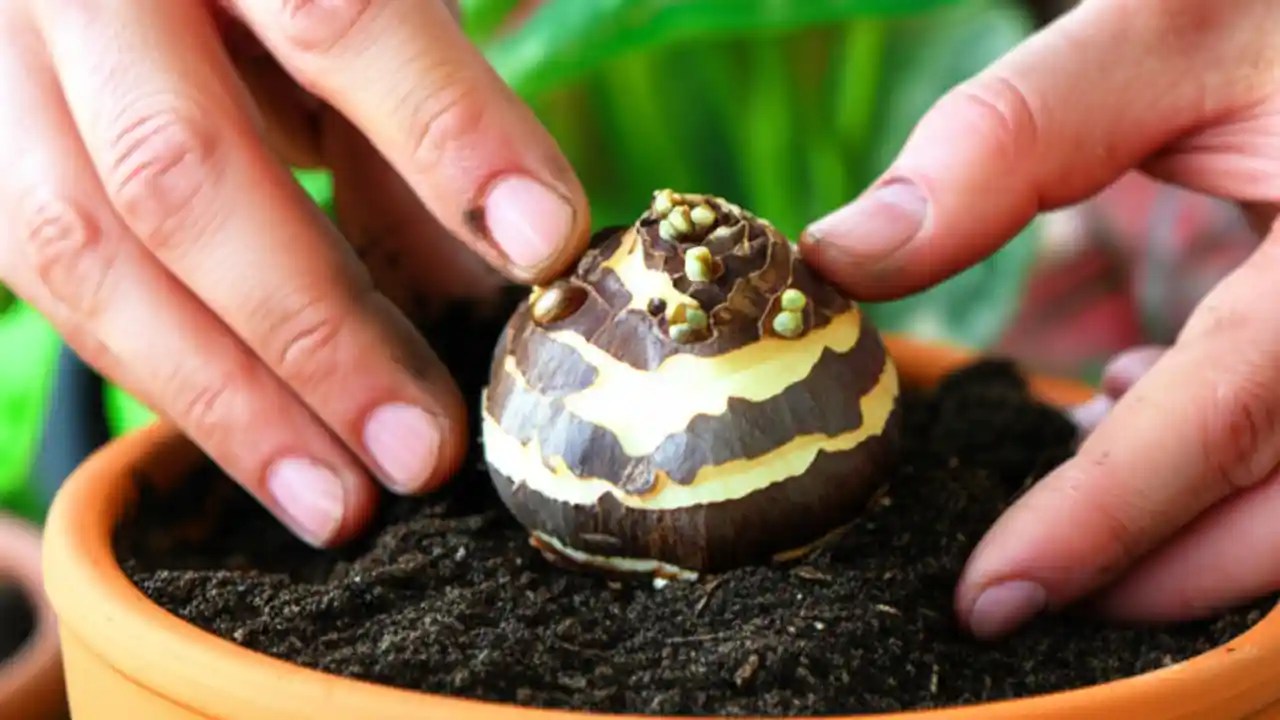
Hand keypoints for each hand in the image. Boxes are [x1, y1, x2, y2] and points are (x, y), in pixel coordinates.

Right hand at [0, 0, 589, 546]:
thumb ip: (428, 114)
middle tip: (420, 450)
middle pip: (179, 170)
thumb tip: (509, 268)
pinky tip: (259, 445)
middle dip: (315, 331)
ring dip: (223, 401)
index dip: (443, 133)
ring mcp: (9, 63)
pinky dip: (163, 377)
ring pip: (81, 250)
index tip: (541, 242)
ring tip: (338, 501)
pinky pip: (49, 281)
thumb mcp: (373, 2)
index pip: (334, 14)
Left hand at [799, 0, 1278, 638]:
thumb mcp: (1154, 34)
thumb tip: (844, 256)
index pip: (1226, 409)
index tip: (989, 598)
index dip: (1103, 521)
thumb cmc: (1268, 10)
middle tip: (1013, 592)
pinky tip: (1127, 412)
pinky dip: (1225, 470)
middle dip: (1153, 573)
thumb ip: (1006, 141)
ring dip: (1192, 540)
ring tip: (1062, 509)